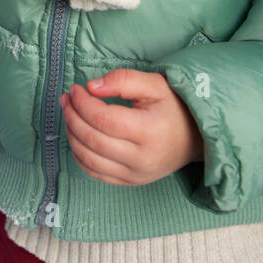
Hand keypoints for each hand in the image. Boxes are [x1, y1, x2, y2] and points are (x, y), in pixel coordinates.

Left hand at [58, 68, 202, 185]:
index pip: (103, 119)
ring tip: (69, 114)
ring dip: (72, 135)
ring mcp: (134, 175)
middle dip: (72, 116)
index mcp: (148, 132)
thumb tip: (92, 87)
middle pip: (92, 139)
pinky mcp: (130, 182)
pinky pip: (95, 173)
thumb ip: (123, 80)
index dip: (83, 103)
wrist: (195, 138)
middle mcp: (140, 159)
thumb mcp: (155, 85)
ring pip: (89, 158)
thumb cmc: (175, 108)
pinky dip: (80, 155)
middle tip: (66, 99)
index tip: (76, 89)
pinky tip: (77, 136)